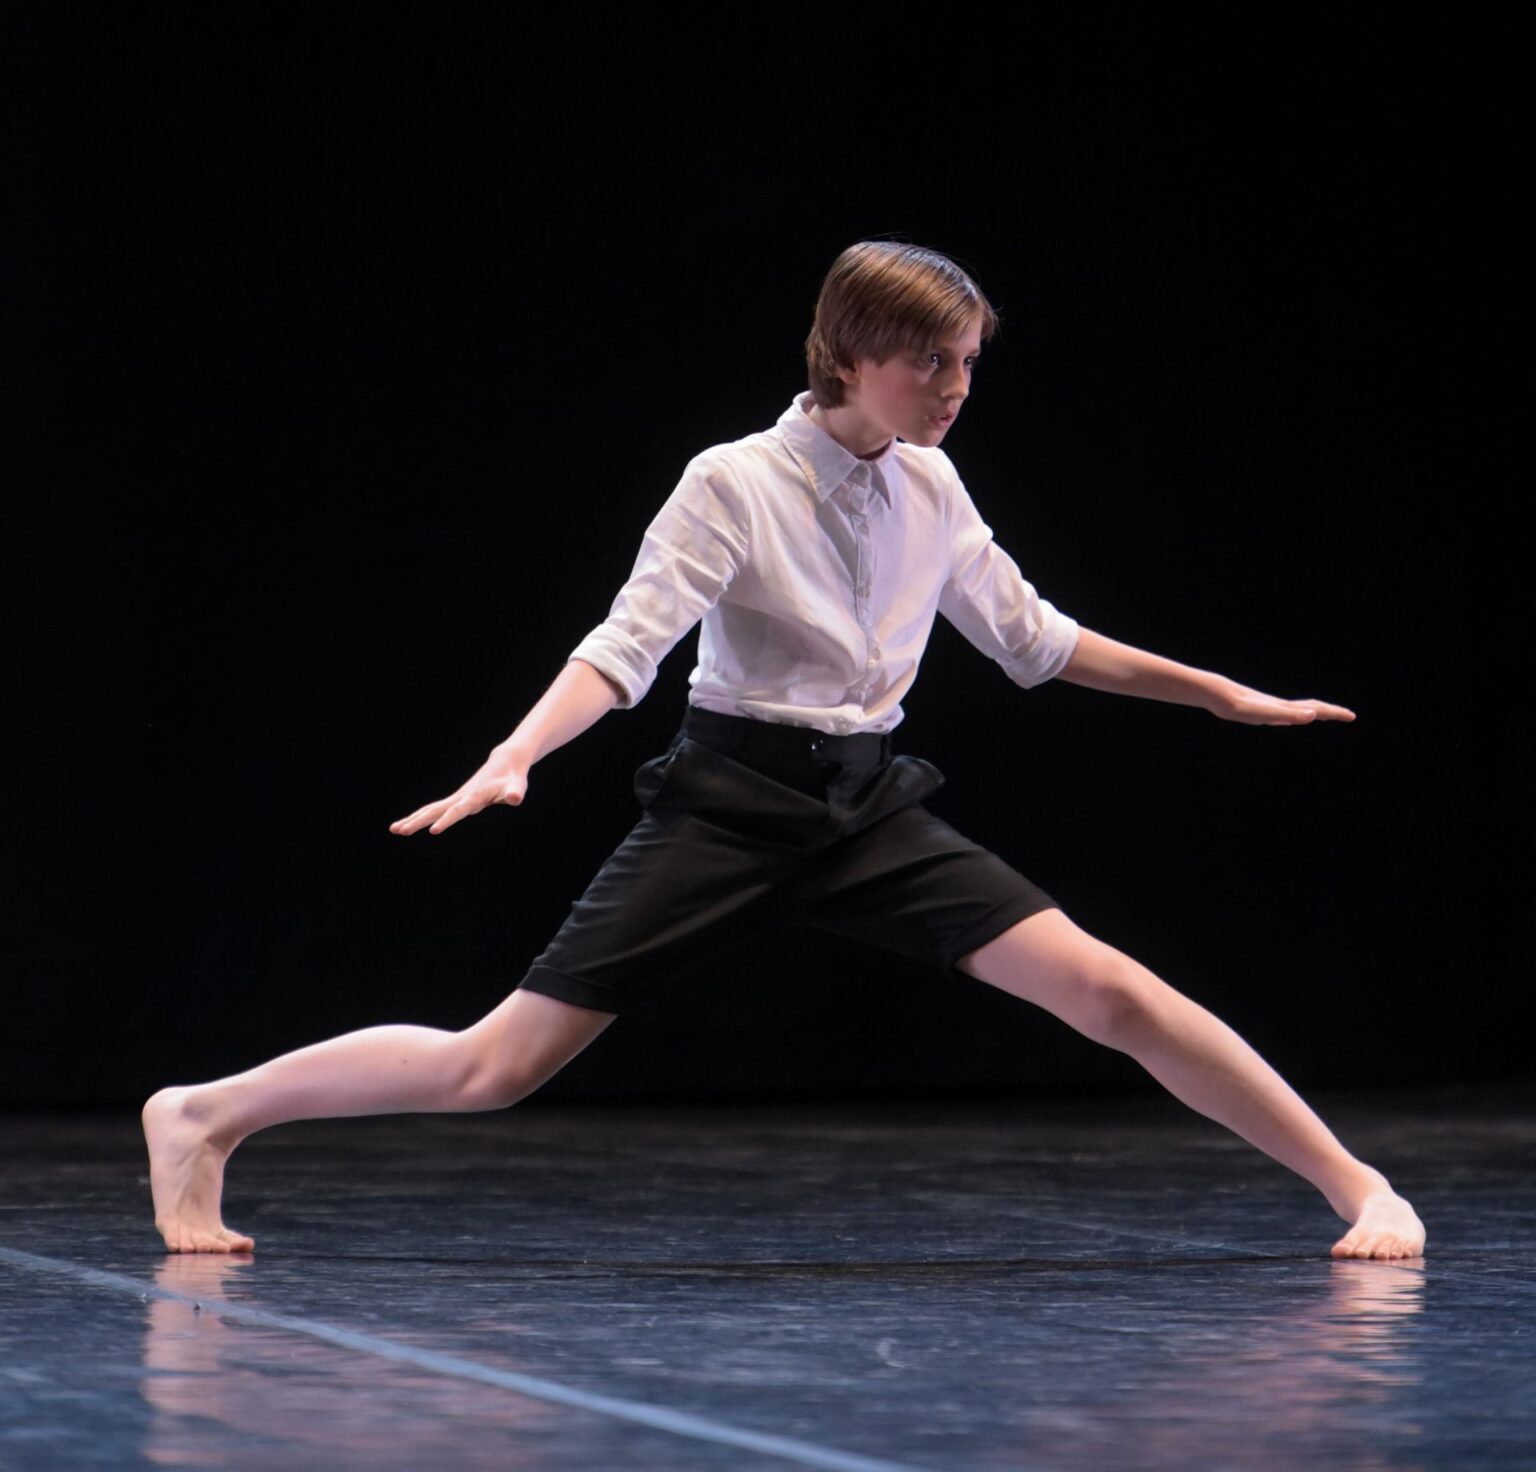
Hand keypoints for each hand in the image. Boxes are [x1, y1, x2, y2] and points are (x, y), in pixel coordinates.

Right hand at [389, 758, 529, 835]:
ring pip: (431, 809)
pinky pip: (436, 810)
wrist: (505, 762)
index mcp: (474, 797)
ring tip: (394, 829)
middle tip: (398, 831)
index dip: (447, 820)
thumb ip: (515, 792)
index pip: (458, 810)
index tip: (433, 831)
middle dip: (417, 821)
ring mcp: (457, 798)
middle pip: (435, 810)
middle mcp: (462, 797)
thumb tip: (515, 798)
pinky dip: (422, 816)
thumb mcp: (517, 786)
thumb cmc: (513, 778)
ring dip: (413, 819)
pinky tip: (410, 824)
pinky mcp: (457, 800)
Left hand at [1212, 681, 1355, 725]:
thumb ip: (1290, 715)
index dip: (1335, 713)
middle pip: (1312, 708)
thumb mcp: (1268, 714)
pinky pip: (1285, 713)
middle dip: (1331, 712)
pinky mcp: (1261, 711)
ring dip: (1315, 712)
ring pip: (1299, 710)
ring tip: (1324, 715)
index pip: (1317, 710)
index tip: (1352, 716)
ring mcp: (1272, 708)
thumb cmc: (1242, 707)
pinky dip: (1296, 715)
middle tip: (1347, 715)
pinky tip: (1292, 718)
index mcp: (1287, 709)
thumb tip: (1313, 715)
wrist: (1220, 697)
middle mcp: (1282, 706)